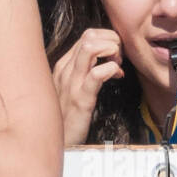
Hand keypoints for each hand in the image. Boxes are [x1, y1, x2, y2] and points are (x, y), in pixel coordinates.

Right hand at [51, 28, 122, 143]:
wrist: (57, 141)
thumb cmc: (68, 116)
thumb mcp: (73, 87)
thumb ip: (87, 71)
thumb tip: (110, 61)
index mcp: (63, 65)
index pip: (86, 35)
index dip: (107, 39)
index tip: (116, 56)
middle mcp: (65, 70)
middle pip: (89, 36)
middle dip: (111, 41)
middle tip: (120, 59)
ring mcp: (71, 83)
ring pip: (90, 47)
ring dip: (111, 51)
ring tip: (118, 65)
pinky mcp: (81, 100)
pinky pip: (97, 74)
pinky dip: (111, 69)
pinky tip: (116, 77)